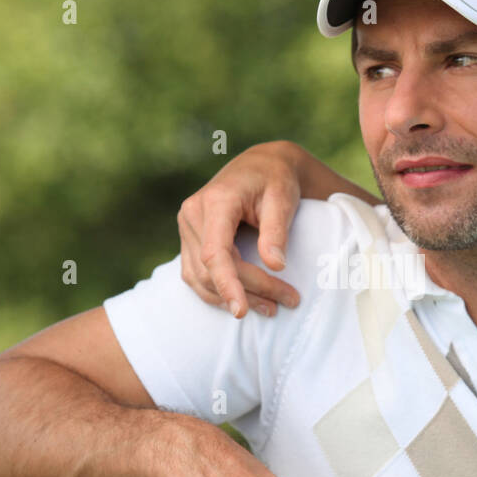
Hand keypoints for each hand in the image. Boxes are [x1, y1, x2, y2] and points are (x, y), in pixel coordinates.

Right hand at [177, 140, 306, 318]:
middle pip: (211, 269)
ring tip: (271, 308)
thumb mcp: (283, 199)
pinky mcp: (190, 240)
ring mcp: (187, 228)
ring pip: (200, 278)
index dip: (227, 283)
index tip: (241, 311)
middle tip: (288, 301)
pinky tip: (246, 299)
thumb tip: (276, 266)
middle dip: (247, 291)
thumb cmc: (275, 179)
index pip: (214, 252)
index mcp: (215, 201)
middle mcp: (193, 214)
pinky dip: (219, 292)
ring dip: (232, 297)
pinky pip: (197, 275)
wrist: (261, 166)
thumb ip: (276, 231)